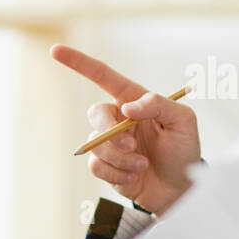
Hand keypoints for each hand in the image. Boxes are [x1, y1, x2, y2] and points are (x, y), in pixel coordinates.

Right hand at [50, 43, 201, 214]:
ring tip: (143, 165)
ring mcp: (110, 142)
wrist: (179, 188)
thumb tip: (127, 107)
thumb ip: (158, 105)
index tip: (55, 51)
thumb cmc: (183, 150)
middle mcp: (118, 118)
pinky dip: (117, 174)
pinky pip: (96, 166)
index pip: (103, 76)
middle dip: (110, 132)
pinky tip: (134, 176)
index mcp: (134, 100)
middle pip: (96, 114)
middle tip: (133, 147)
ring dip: (121, 159)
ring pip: (96, 145)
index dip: (78, 63)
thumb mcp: (183, 121)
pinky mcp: (105, 165)